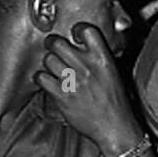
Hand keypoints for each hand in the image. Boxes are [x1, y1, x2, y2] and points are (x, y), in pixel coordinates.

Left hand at [34, 22, 141, 156]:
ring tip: (53, 68)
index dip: (77, 29)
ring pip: (48, 59)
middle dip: (53, 43)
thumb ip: (101, 57)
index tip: (74, 34)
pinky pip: (41, 78)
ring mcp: (73, 81)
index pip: (87, 30)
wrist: (115, 127)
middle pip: (58, 43)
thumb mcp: (115, 74)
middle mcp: (87, 67)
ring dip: (48, 63)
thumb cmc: (116, 101)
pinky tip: (47, 81)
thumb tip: (87, 45)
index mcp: (104, 59)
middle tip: (53, 47)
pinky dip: (41, 78)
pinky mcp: (62, 95)